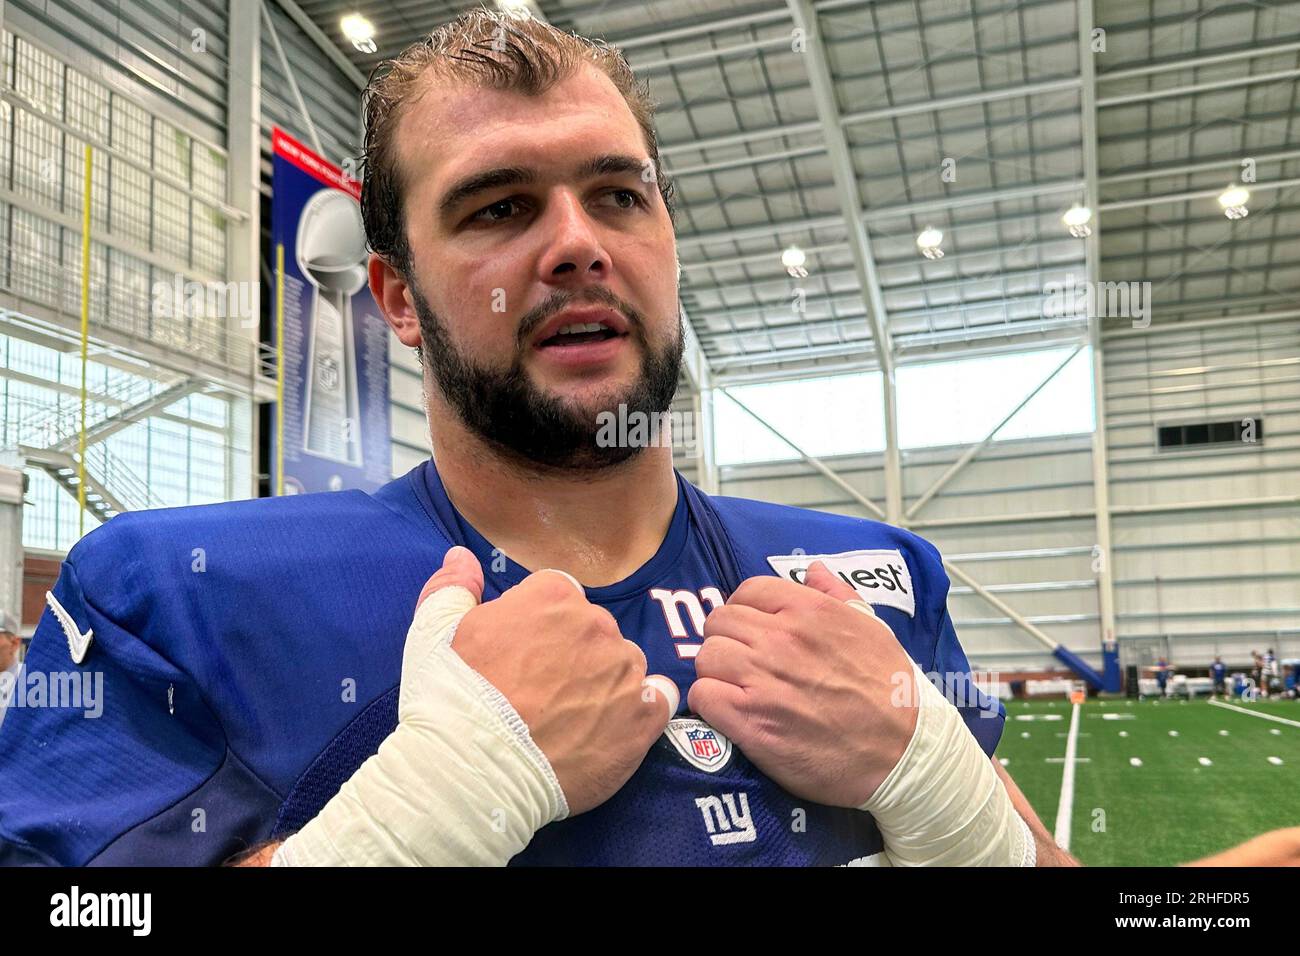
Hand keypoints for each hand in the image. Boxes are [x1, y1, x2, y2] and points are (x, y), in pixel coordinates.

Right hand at [435, 547, 676, 814]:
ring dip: (605, 683)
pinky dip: (639, 712)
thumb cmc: (450, 699)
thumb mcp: (434, 633)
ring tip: (572, 719)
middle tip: (541, 693)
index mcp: (553, 596)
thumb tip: (462, 556)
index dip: (539, 626)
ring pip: (624, 665)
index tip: (522, 656)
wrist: (472, 772)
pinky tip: (610, 730)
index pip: (558, 596)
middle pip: (594, 630)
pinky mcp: (643, 718)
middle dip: (573, 654)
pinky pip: (656, 701)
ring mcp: (624, 671)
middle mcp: (597, 624)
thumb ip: (453, 587)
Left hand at [688, 561, 918, 807]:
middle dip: (727, 641)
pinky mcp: (750, 721)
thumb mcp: (873, 628)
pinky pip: (703, 695)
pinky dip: (709, 704)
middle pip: (719, 622)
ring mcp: (762, 680)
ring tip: (736, 689)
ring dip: (716, 673)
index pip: (748, 591)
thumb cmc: (891, 691)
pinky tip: (729, 713)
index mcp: (810, 611)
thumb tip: (813, 570)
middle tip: (743, 663)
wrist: (902, 754)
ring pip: (706, 658)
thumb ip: (838, 594)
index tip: (752, 631)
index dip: (745, 610)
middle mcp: (781, 639)